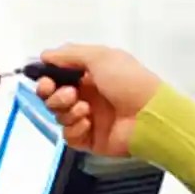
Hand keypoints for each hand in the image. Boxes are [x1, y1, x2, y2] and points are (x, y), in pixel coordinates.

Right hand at [34, 44, 162, 156]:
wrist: (150, 116)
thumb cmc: (131, 82)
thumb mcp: (100, 56)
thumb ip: (69, 54)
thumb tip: (46, 55)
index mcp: (90, 74)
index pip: (57, 76)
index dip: (46, 78)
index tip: (45, 79)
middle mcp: (88, 95)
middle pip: (53, 97)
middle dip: (52, 95)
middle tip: (67, 94)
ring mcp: (89, 118)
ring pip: (59, 116)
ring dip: (66, 110)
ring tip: (84, 108)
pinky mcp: (91, 139)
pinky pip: (69, 136)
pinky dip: (75, 129)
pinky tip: (88, 123)